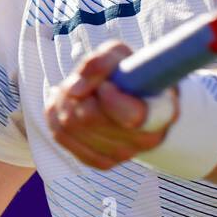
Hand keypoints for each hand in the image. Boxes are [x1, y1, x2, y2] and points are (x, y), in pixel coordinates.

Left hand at [44, 40, 178, 169]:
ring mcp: (123, 154)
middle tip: (80, 80)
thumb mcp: (120, 55)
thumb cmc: (130, 73)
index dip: (110, 99)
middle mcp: (146, 140)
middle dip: (77, 92)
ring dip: (63, 101)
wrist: (135, 97)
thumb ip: (101, 63)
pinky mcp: (100, 161)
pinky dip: (55, 115)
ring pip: (70, 126)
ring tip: (73, 89)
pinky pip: (61, 136)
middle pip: (89, 118)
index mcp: (161, 112)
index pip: (132, 116)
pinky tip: (66, 103)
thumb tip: (75, 90)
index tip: (104, 85)